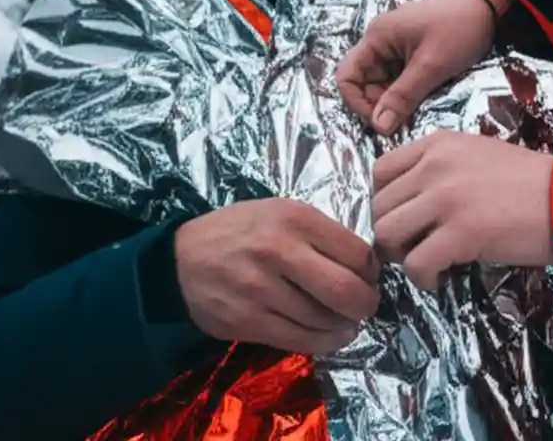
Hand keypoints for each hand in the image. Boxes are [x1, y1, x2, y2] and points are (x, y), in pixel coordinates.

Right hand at [174, 198, 381, 354]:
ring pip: (326, 321)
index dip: (372, 271)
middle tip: (366, 305)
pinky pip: (302, 341)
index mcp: (293, 218)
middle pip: (347, 291)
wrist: (180, 260)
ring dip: (346, 326)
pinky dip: (325, 342)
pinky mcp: (249, 321)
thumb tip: (366, 264)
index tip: (369, 276)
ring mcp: (261, 290)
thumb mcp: (279, 211)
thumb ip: (320, 232)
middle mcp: (278, 251)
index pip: (357, 253)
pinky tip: (331, 335)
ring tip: (346, 320)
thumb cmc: (238, 232)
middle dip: (367, 304)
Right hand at [338, 0, 510, 135]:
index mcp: (376, 38)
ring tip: (418, 107)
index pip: (347, 76)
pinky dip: (406, 92)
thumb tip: (379, 128)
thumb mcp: (430, 66)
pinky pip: (398, 78)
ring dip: (395, 99)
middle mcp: (379, 41)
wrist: (486, 3)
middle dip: (380, 104)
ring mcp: (394, 46)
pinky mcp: (409, 52)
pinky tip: (423, 97)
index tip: (382, 120)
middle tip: (405, 118)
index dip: (358, 102)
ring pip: (382, 83)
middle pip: (364, 82)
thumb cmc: (458, 29)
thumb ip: (402, 97)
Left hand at [371, 131, 552, 289]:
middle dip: (391, 234)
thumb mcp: (479, 155)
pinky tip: (441, 279)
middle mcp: (434, 166)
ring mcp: (445, 199)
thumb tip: (413, 204)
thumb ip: (442, 169)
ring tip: (427, 263)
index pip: (380, 171)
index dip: (386, 202)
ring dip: (401, 256)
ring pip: (386, 234)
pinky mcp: (460, 233)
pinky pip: (414, 264)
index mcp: (437, 144)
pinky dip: (422, 278)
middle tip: (416, 248)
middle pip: (379, 207)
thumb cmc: (532, 182)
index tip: (405, 219)